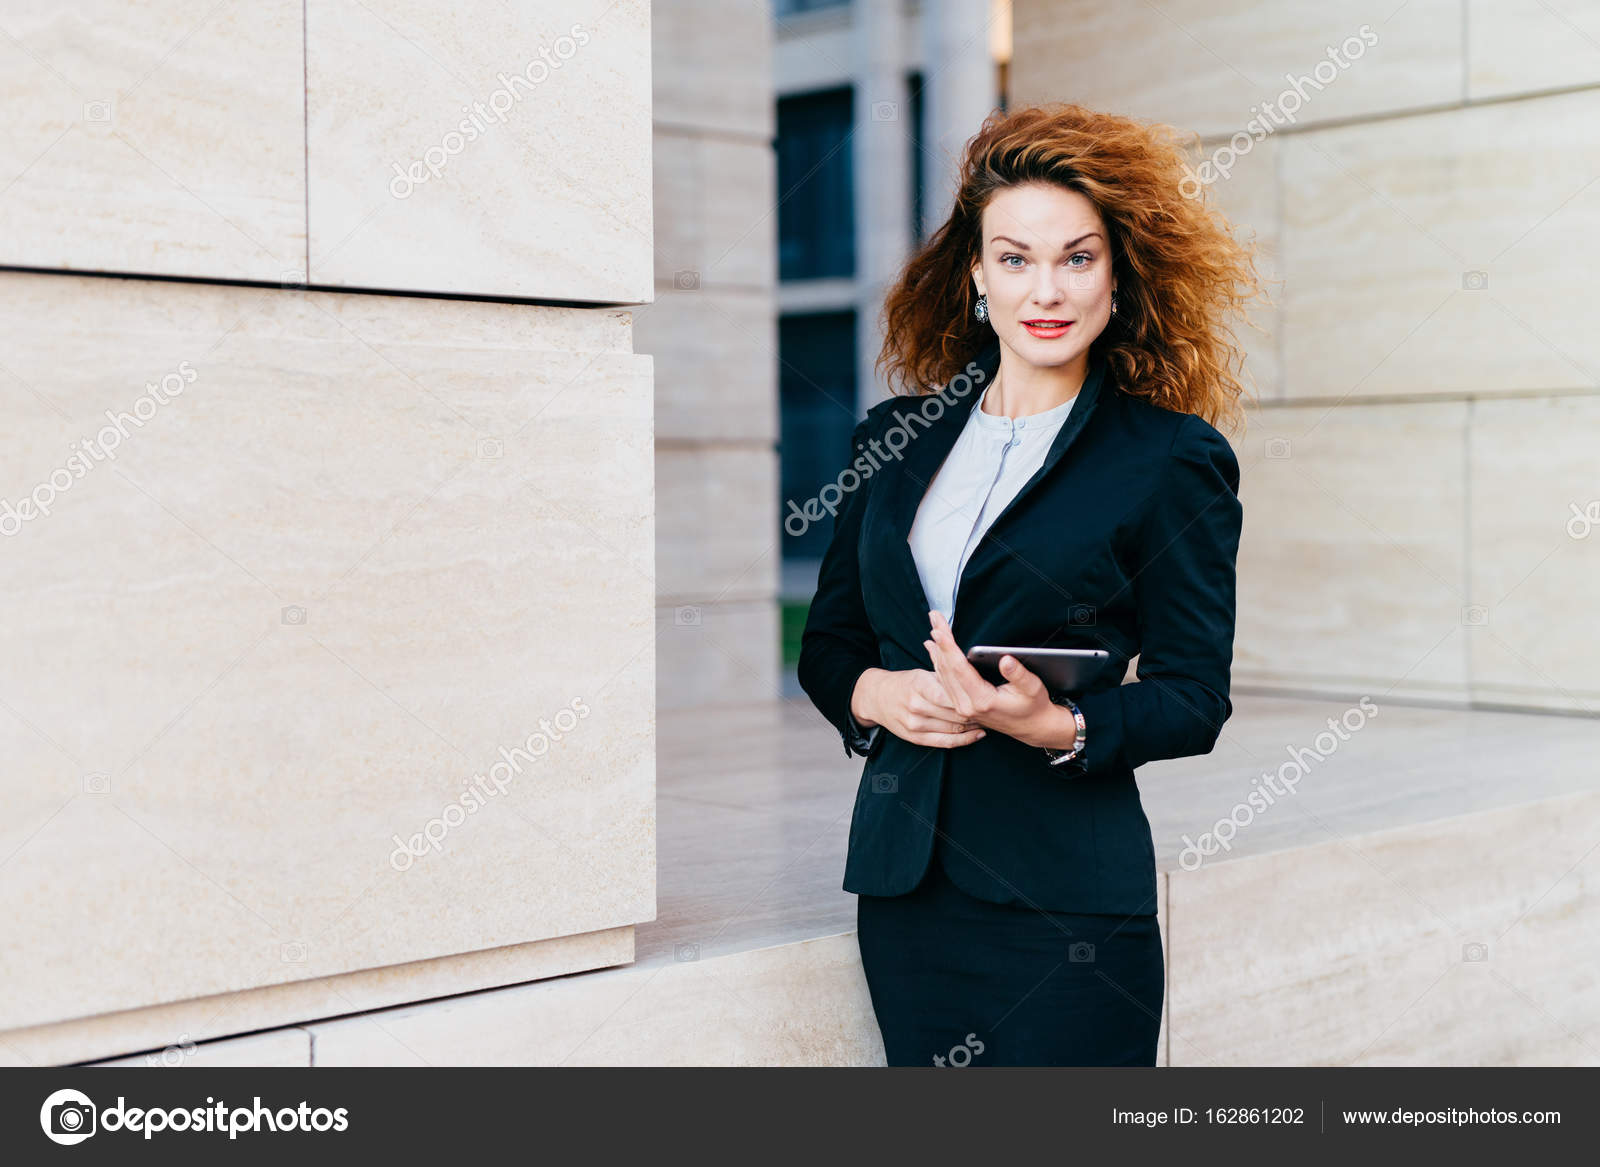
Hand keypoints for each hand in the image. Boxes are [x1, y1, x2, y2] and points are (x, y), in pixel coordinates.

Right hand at [850, 667, 986, 748]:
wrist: (877, 698)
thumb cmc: (905, 683)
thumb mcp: (923, 673)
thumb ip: (947, 677)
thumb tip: (974, 675)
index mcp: (920, 684)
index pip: (953, 694)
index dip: (973, 697)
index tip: (987, 695)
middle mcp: (917, 705)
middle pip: (956, 713)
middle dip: (976, 712)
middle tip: (992, 709)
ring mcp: (915, 724)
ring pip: (953, 728)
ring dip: (973, 725)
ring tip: (987, 719)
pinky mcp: (915, 738)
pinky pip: (945, 742)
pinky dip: (964, 740)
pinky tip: (977, 734)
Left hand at [922, 610, 1073, 749]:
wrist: (1031, 727)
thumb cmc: (1033, 706)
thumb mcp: (1032, 688)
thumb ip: (1018, 675)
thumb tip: (1006, 660)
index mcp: (982, 700)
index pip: (960, 669)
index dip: (948, 648)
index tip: (939, 630)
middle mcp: (966, 706)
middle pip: (947, 668)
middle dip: (940, 641)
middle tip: (934, 618)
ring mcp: (962, 707)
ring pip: (942, 674)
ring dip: (937, 649)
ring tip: (932, 627)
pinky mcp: (961, 705)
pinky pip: (945, 681)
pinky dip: (938, 662)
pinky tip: (934, 649)